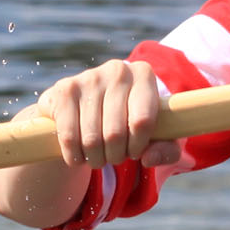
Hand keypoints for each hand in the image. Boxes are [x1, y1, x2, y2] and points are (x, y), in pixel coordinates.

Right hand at [22, 59, 184, 170]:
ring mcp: (87, 77)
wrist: (87, 107)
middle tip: (115, 157)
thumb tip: (149, 159)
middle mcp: (117, 69)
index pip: (143, 121)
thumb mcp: (155, 137)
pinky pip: (69, 137)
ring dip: (96, 159)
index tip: (135, 151)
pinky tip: (79, 155)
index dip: (138, 146)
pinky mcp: (63, 90)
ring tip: (99, 157)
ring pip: (91, 139)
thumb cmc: (128, 122)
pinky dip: (75, 156)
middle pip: (115, 134)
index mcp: (144, 74)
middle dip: (116, 156)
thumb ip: (167, 150)